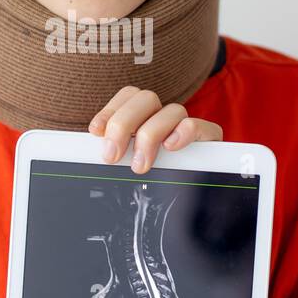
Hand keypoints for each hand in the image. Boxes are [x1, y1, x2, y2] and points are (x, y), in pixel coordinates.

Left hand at [88, 87, 222, 172]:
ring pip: (172, 110)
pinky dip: (184, 132)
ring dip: (150, 135)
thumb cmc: (151, 181)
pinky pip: (199, 125)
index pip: (129, 95)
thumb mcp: (125, 166)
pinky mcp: (208, 140)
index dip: (110, 110)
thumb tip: (89, 152)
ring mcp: (187, 127)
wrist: (194, 203)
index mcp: (144, 118)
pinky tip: (171, 147)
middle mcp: (165, 117)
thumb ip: (113, 154)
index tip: (96, 132)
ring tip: (140, 164)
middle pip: (146, 98)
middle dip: (124, 124)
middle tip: (112, 155)